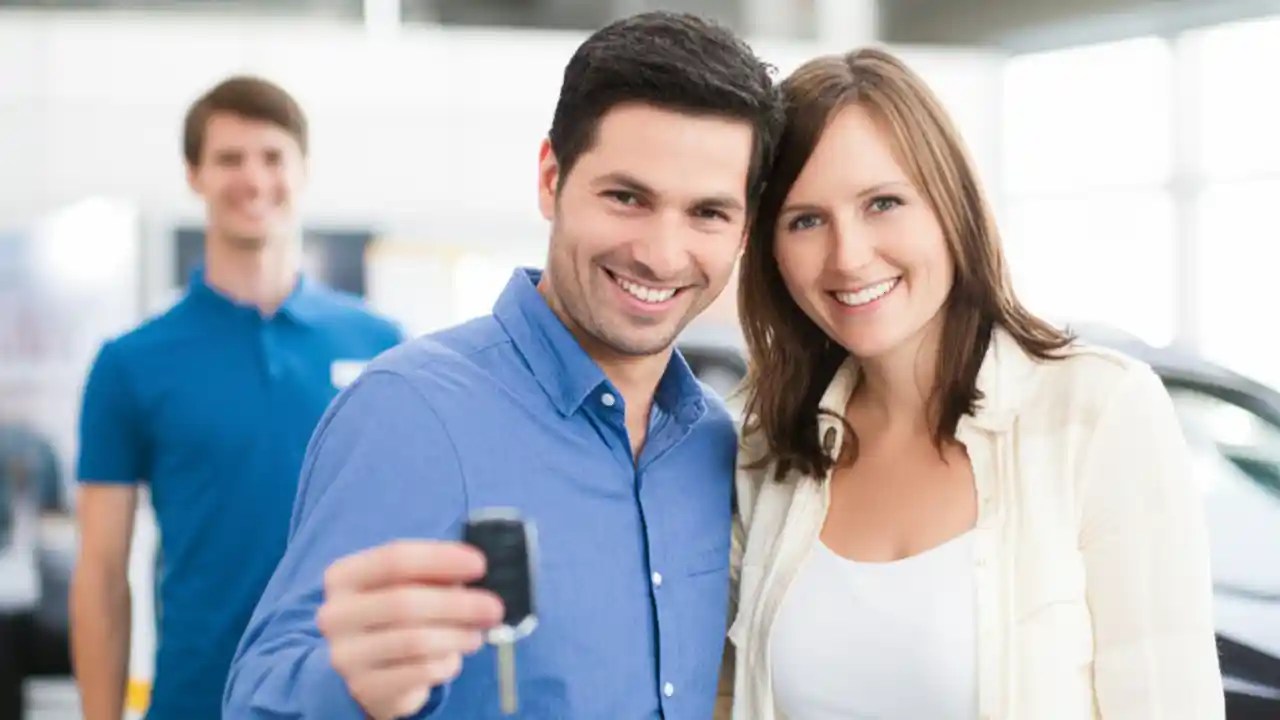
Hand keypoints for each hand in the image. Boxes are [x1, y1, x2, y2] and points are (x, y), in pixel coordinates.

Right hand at [317, 540, 503, 719]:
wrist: (365, 671)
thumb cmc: (394, 617)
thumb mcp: (406, 587)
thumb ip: (434, 575)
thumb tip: (475, 572)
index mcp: (343, 577)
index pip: (394, 559)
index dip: (441, 559)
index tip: (480, 565)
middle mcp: (336, 614)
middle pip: (404, 601)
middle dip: (458, 603)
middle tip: (494, 607)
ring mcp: (345, 655)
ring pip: (414, 641)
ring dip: (457, 635)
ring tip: (477, 634)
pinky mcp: (364, 688)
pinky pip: (418, 672)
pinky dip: (445, 664)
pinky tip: (453, 658)